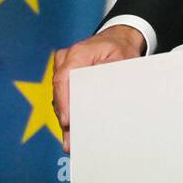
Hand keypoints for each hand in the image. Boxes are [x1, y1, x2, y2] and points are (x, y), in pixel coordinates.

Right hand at [52, 25, 144, 153]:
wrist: (118, 39)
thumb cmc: (121, 49)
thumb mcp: (122, 60)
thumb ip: (110, 77)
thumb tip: (101, 99)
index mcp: (78, 53)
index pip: (64, 79)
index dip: (64, 102)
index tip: (67, 121)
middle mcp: (65, 60)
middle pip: (61, 93)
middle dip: (66, 117)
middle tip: (71, 141)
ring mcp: (63, 68)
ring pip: (61, 98)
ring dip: (67, 119)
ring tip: (72, 142)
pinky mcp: (66, 78)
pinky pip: (65, 98)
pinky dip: (70, 113)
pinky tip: (73, 133)